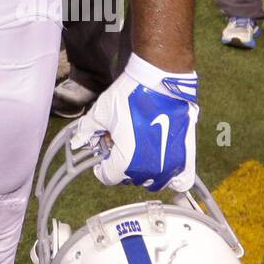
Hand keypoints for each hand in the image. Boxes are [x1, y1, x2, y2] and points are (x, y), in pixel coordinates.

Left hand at [72, 53, 197, 191]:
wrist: (159, 82)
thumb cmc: (130, 96)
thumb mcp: (102, 113)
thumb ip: (88, 131)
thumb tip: (77, 142)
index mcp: (126, 162)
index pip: (109, 176)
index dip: (102, 166)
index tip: (104, 154)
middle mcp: (150, 170)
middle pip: (130, 178)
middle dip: (122, 163)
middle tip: (121, 144)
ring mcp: (171, 166)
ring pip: (153, 181)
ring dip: (144, 170)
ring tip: (140, 148)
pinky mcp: (187, 157)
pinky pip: (181, 180)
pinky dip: (172, 177)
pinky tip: (162, 162)